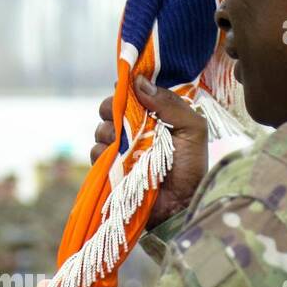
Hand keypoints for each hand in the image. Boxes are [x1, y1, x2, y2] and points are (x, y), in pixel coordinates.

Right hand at [91, 75, 206, 226]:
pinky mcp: (109, 167)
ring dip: (109, 133)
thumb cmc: (191, 168)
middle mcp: (135, 129)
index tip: (126, 90)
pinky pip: (95, 152)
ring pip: (101, 129)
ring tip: (127, 147)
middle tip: (125, 119)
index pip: (132, 92)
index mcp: (155, 115)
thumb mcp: (192, 128)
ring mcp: (120, 149)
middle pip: (110, 107)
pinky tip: (118, 160)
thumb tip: (139, 81)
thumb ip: (169, 103)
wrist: (180, 205)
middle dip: (112, 109)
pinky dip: (102, 153)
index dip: (126, 89)